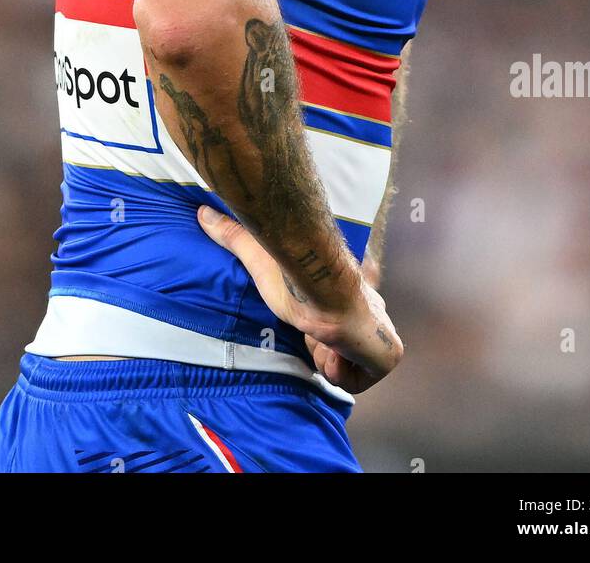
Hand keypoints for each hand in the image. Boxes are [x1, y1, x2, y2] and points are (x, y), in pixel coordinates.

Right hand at [197, 205, 402, 393]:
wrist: (326, 290)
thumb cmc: (296, 275)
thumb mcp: (260, 259)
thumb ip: (235, 237)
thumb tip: (201, 212)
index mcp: (350, 292)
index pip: (339, 319)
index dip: (318, 329)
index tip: (307, 322)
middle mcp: (372, 311)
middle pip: (346, 345)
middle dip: (324, 346)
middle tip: (311, 333)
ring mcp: (381, 334)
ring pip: (352, 364)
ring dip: (329, 358)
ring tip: (321, 338)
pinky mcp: (387, 355)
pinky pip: (361, 378)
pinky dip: (342, 371)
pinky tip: (333, 350)